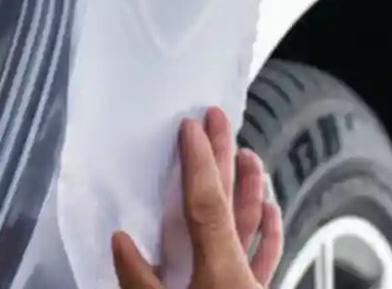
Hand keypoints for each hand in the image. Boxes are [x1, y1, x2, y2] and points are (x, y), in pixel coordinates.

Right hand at [112, 108, 283, 288]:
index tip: (191, 127)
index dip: (197, 161)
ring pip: (257, 222)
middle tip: (217, 119)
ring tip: (246, 154)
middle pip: (232, 202)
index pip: (206, 203)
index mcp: (220, 270)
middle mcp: (242, 270)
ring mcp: (254, 280)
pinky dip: (270, 228)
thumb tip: (120, 241)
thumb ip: (138, 281)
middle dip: (223, 156)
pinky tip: (271, 209)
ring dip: (250, 186)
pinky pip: (268, 255)